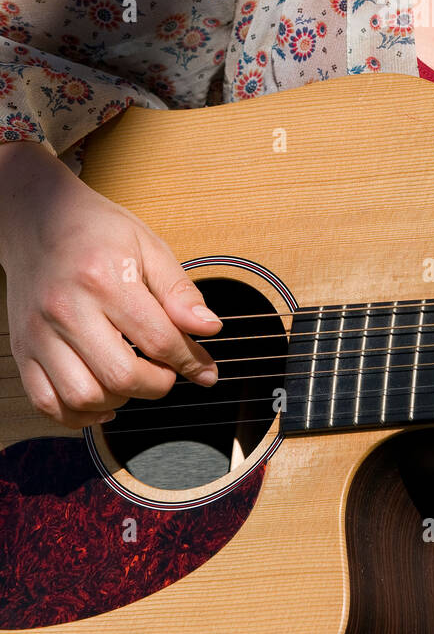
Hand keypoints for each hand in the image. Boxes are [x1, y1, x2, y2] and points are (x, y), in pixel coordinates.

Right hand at [0, 141, 221, 428]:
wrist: (39, 220)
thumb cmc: (97, 231)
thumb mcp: (149, 246)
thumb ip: (179, 291)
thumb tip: (209, 329)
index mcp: (105, 278)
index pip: (158, 338)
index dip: (189, 360)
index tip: (204, 368)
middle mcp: (67, 308)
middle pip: (121, 375)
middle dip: (157, 385)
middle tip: (167, 373)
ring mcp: (40, 332)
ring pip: (82, 396)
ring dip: (119, 400)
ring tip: (134, 382)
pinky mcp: (23, 348)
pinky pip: (46, 402)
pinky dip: (78, 414)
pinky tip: (102, 400)